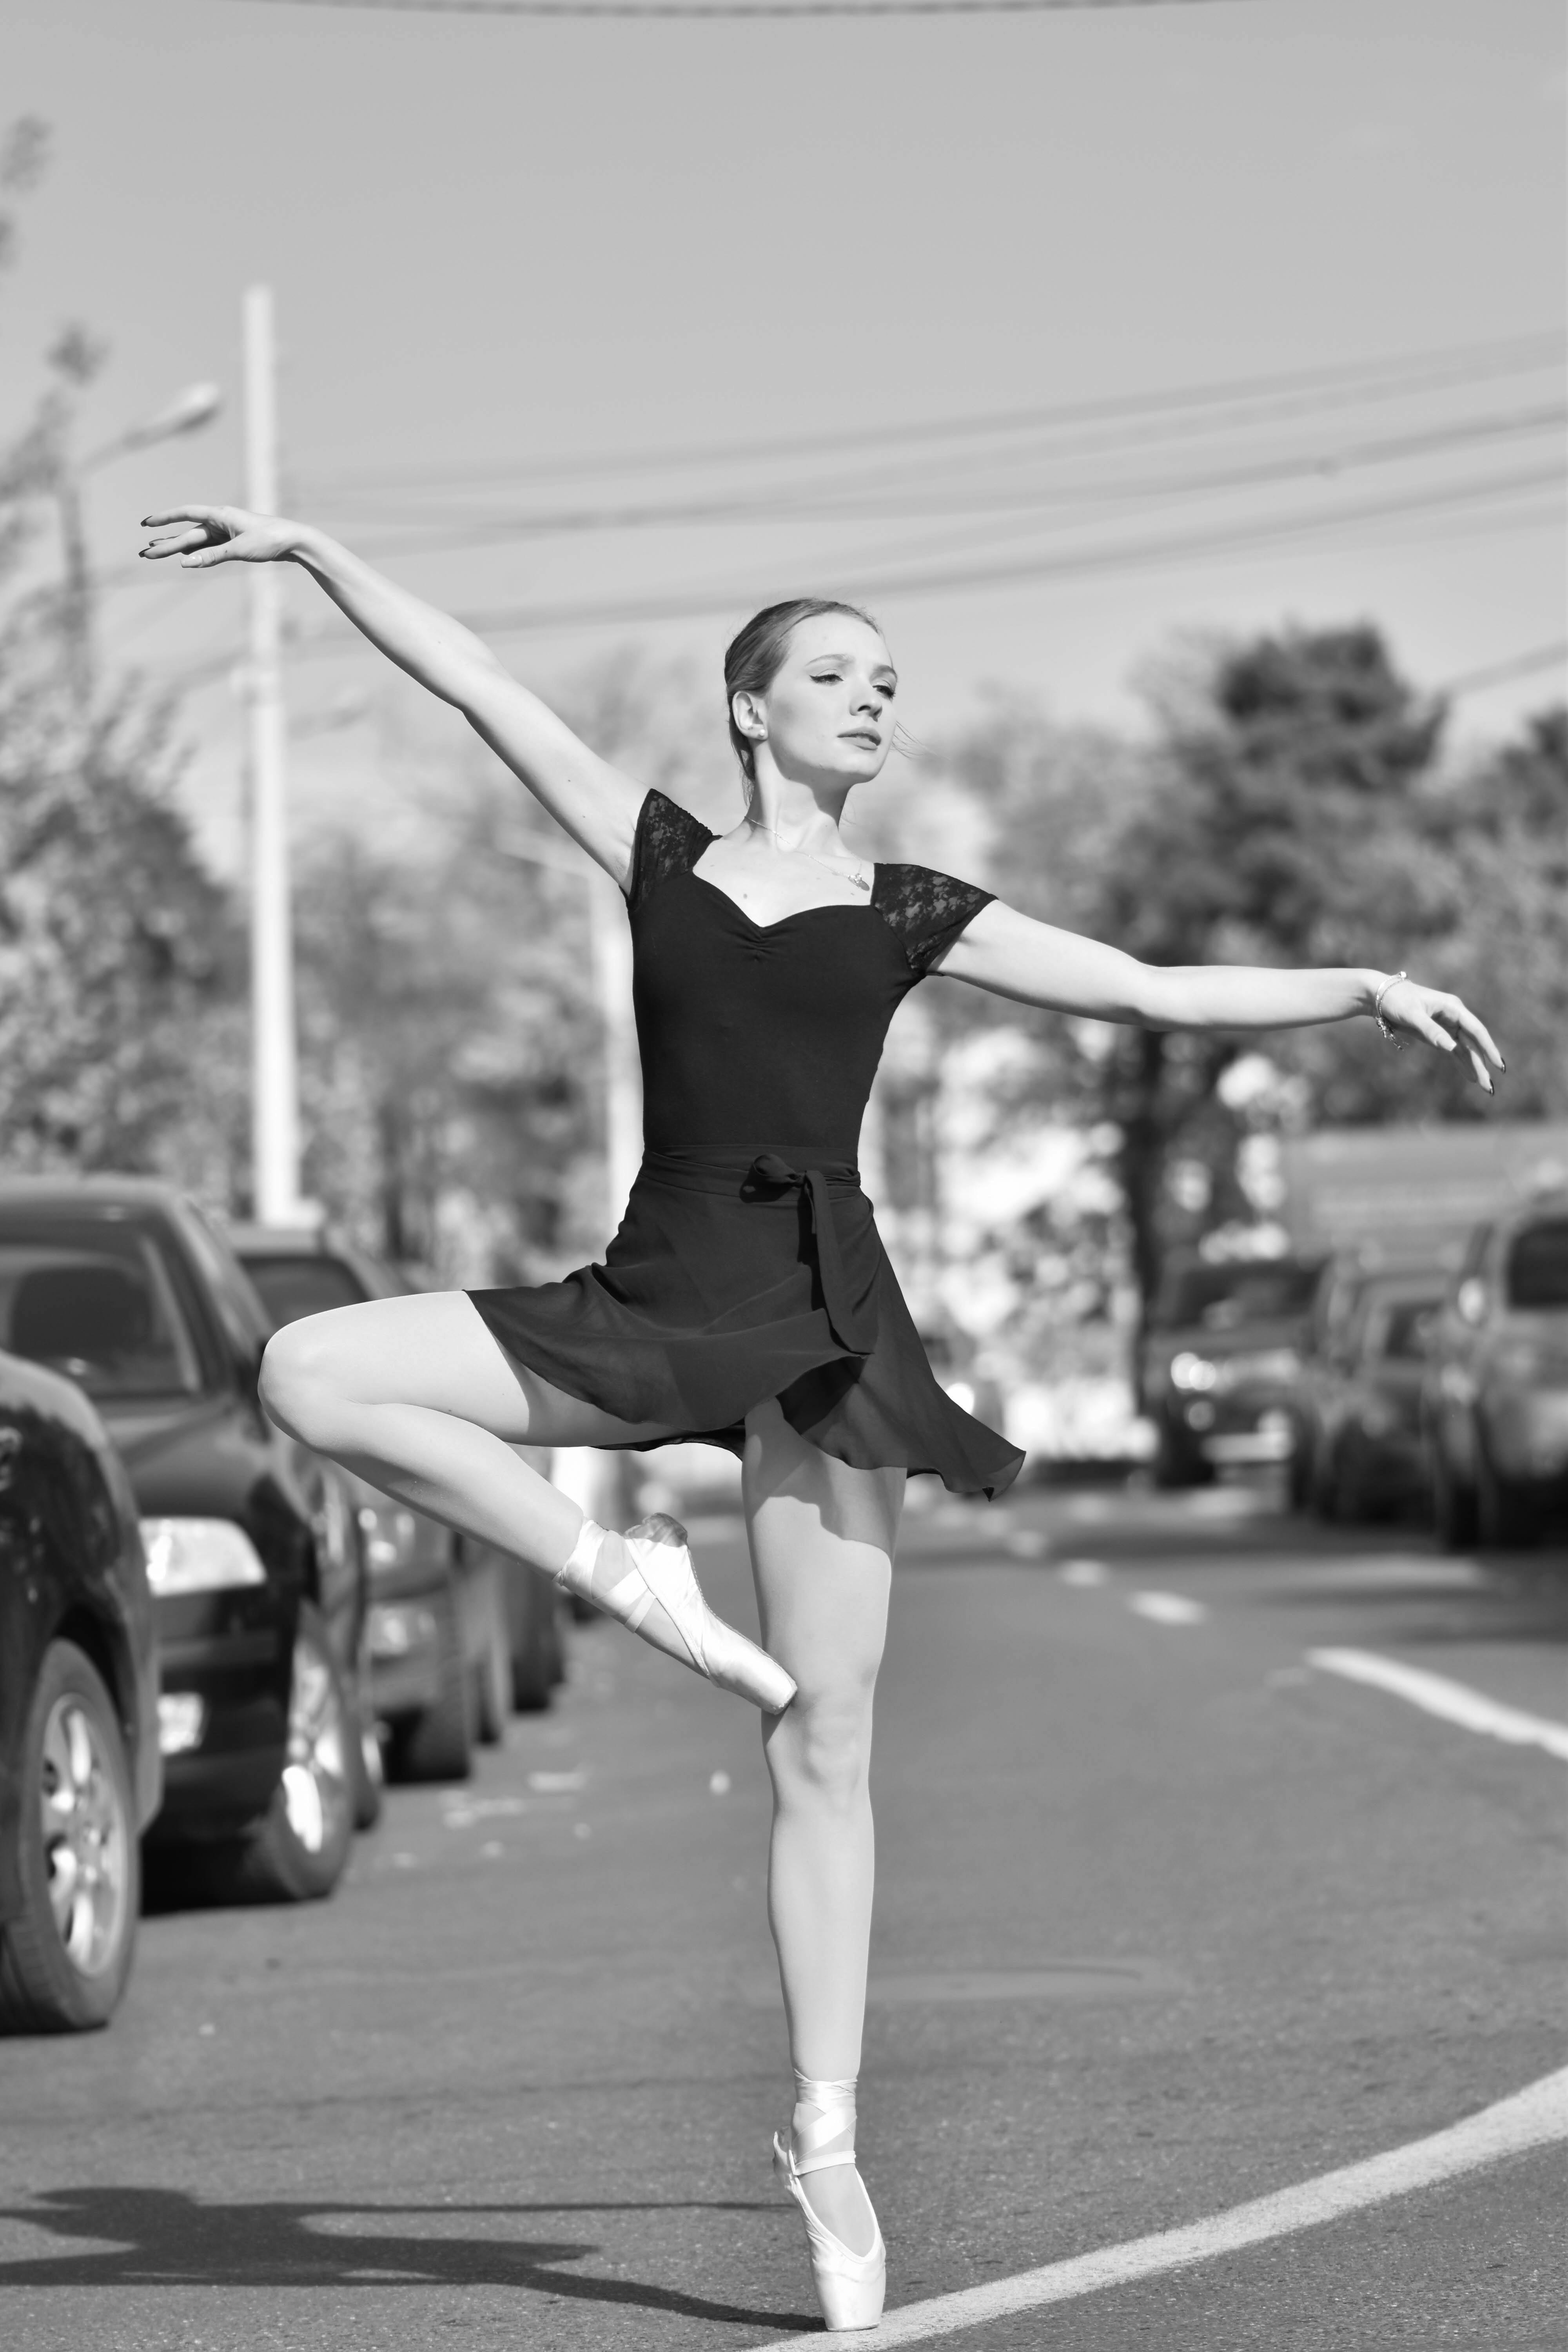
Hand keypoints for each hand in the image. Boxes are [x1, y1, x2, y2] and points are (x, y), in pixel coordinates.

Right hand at [139, 504, 300, 568]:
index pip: (185, 514)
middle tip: (144, 554)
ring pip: (195, 542)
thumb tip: (186, 563)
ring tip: (154, 552)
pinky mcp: (232, 544)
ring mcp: (225, 533)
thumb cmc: (269, 540)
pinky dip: (195, 553)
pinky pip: (208, 549)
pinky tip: (182, 557)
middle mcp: (220, 522)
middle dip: (165, 544)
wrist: (294, 542)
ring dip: (176, 548)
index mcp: (220, 515)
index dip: (164, 519)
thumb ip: (212, 556)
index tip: (146, 524)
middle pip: (187, 534)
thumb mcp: (239, 550)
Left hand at [1377, 978, 1503, 1094]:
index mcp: (1453, 1007)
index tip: (1499, 1065)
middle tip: (1489, 1086)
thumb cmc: (1397, 1000)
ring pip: (1466, 1049)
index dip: (1488, 1048)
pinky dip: (1462, 1063)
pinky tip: (1470, 1077)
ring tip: (1484, 1086)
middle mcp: (1454, 1016)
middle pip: (1473, 1043)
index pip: (1476, 1030)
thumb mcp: (1412, 1015)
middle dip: (1482, 1064)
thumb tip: (1451, 1047)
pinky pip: (1455, 1050)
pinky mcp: (1439, 1034)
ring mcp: (1448, 1026)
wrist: (1381, 995)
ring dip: (1474, 1066)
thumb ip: (1431, 1030)